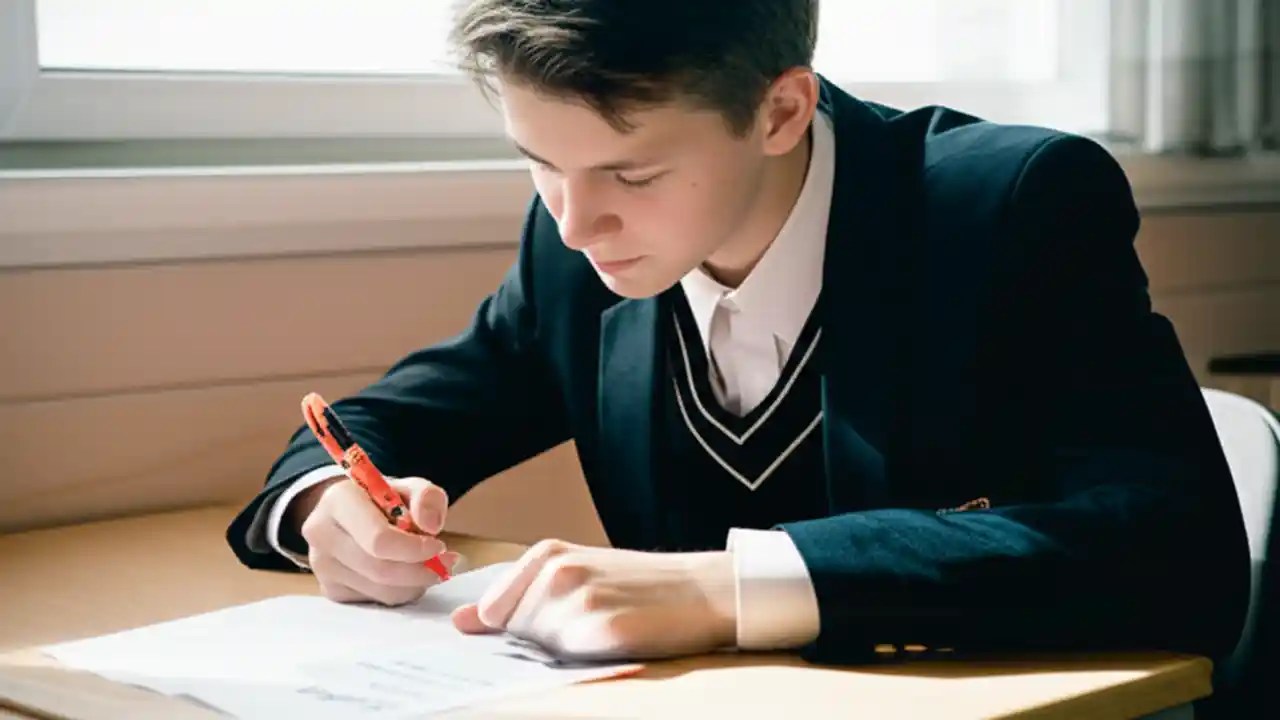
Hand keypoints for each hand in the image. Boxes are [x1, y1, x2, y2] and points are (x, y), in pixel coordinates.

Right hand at [298, 476, 460, 605]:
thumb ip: (427, 497)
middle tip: (446, 563)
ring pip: (381, 591)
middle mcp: (321, 533)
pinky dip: (400, 591)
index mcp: (338, 500)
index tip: (439, 546)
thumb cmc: (383, 499)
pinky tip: (405, 574)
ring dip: (415, 584)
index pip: (379, 539)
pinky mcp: (330, 589)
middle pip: (380, 570)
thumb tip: (431, 525)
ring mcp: (321, 565)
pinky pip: (375, 601)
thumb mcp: (410, 486)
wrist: (349, 512)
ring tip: (426, 565)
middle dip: (421, 571)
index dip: (415, 549)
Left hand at [451, 540, 736, 660]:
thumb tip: (461, 623)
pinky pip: (569, 660)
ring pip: (539, 648)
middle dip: (543, 639)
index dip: (515, 629)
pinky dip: (587, 658)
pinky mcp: (600, 629)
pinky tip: (615, 638)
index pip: (494, 611)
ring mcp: (576, 600)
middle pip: (515, 633)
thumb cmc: (639, 585)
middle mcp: (555, 572)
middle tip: (591, 624)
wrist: (703, 589)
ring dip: (566, 650)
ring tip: (604, 628)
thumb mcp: (576, 574)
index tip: (552, 628)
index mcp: (546, 555)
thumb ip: (517, 596)